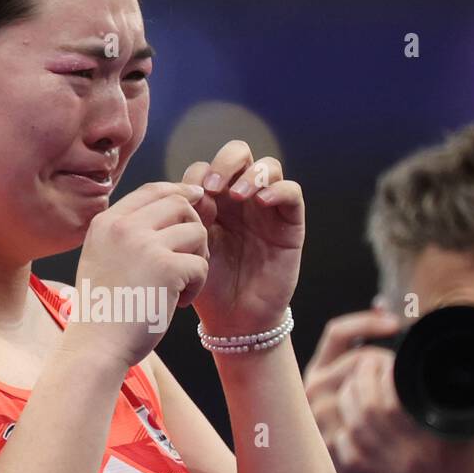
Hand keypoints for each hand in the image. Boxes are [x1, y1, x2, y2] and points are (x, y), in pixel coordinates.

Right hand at [62, 181, 209, 369]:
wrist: (97, 347)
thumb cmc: (105, 312)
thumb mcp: (103, 259)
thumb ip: (126, 234)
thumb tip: (170, 209)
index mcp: (106, 223)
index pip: (152, 190)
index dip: (178, 193)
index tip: (196, 203)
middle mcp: (123, 227)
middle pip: (179, 204)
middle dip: (194, 228)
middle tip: (189, 260)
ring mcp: (144, 245)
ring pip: (197, 232)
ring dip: (198, 258)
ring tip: (181, 285)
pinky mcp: (166, 267)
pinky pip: (201, 264)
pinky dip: (196, 286)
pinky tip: (179, 303)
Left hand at [181, 140, 303, 336]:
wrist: (234, 319)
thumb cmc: (206, 286)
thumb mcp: (187, 249)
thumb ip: (184, 219)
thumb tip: (181, 192)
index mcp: (211, 202)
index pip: (205, 168)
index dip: (195, 178)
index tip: (186, 202)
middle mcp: (240, 200)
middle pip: (238, 154)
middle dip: (224, 163)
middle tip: (212, 187)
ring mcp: (267, 208)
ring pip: (267, 165)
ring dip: (250, 174)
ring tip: (237, 196)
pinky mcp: (289, 223)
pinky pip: (292, 192)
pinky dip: (278, 189)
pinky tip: (262, 202)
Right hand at [303, 307, 404, 472]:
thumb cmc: (342, 433)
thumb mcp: (345, 393)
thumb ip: (359, 359)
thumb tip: (385, 307)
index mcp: (315, 371)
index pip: (339, 332)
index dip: (368, 321)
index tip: (397, 323)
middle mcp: (310, 389)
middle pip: (360, 358)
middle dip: (390, 365)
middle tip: (406, 380)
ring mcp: (318, 417)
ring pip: (367, 389)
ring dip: (392, 393)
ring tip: (403, 407)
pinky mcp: (330, 442)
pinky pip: (370, 423)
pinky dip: (391, 421)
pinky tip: (399, 427)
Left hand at [335, 352, 473, 472]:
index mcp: (434, 439)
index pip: (396, 398)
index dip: (391, 373)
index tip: (400, 361)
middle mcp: (404, 451)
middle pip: (365, 406)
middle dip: (365, 377)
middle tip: (376, 362)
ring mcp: (385, 465)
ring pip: (352, 424)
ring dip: (352, 398)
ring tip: (363, 381)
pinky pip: (347, 452)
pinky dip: (343, 432)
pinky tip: (354, 419)